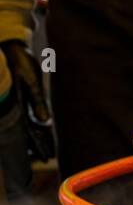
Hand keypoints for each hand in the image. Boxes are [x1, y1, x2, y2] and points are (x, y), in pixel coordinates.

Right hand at [1, 40, 54, 161]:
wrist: (12, 45)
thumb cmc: (20, 61)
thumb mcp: (32, 81)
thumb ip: (37, 101)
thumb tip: (45, 121)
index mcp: (17, 103)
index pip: (29, 129)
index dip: (38, 144)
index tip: (46, 156)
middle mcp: (17, 104)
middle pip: (28, 130)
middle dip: (38, 144)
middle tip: (48, 158)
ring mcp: (19, 101)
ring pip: (29, 123)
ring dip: (38, 135)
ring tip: (47, 149)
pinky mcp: (22, 95)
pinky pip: (29, 113)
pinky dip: (37, 122)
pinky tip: (43, 127)